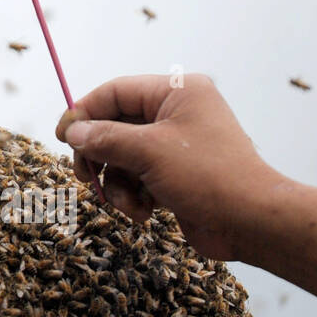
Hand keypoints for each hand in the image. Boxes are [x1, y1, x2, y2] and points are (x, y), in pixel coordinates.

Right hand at [55, 73, 280, 260]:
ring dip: (117, 182)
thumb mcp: (149, 152)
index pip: (115, 92)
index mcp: (177, 92)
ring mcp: (176, 144)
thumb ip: (105, 138)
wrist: (254, 223)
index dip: (84, 112)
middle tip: (84, 176)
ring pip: (122, 156)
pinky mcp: (175, 173)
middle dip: (99, 155)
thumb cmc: (209, 177)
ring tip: (127, 203)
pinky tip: (145, 211)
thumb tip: (73, 132)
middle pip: (114, 125)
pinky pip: (136, 176)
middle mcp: (176, 113)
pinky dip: (133, 195)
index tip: (62, 136)